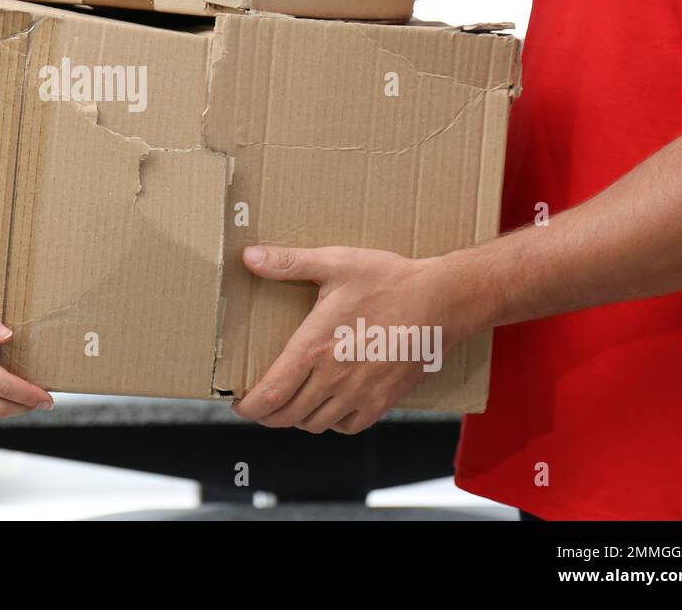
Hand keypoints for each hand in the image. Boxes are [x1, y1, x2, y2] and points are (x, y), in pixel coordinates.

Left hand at [232, 245, 468, 434]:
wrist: (442, 301)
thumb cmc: (388, 281)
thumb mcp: (335, 263)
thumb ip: (288, 262)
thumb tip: (249, 256)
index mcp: (314, 347)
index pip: (271, 393)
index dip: (249, 406)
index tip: (239, 403)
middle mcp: (333, 378)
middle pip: (287, 415)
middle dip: (267, 413)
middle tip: (259, 403)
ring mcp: (360, 393)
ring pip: (315, 423)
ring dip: (297, 417)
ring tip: (290, 401)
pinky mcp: (383, 400)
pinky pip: (348, 425)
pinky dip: (331, 421)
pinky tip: (328, 404)